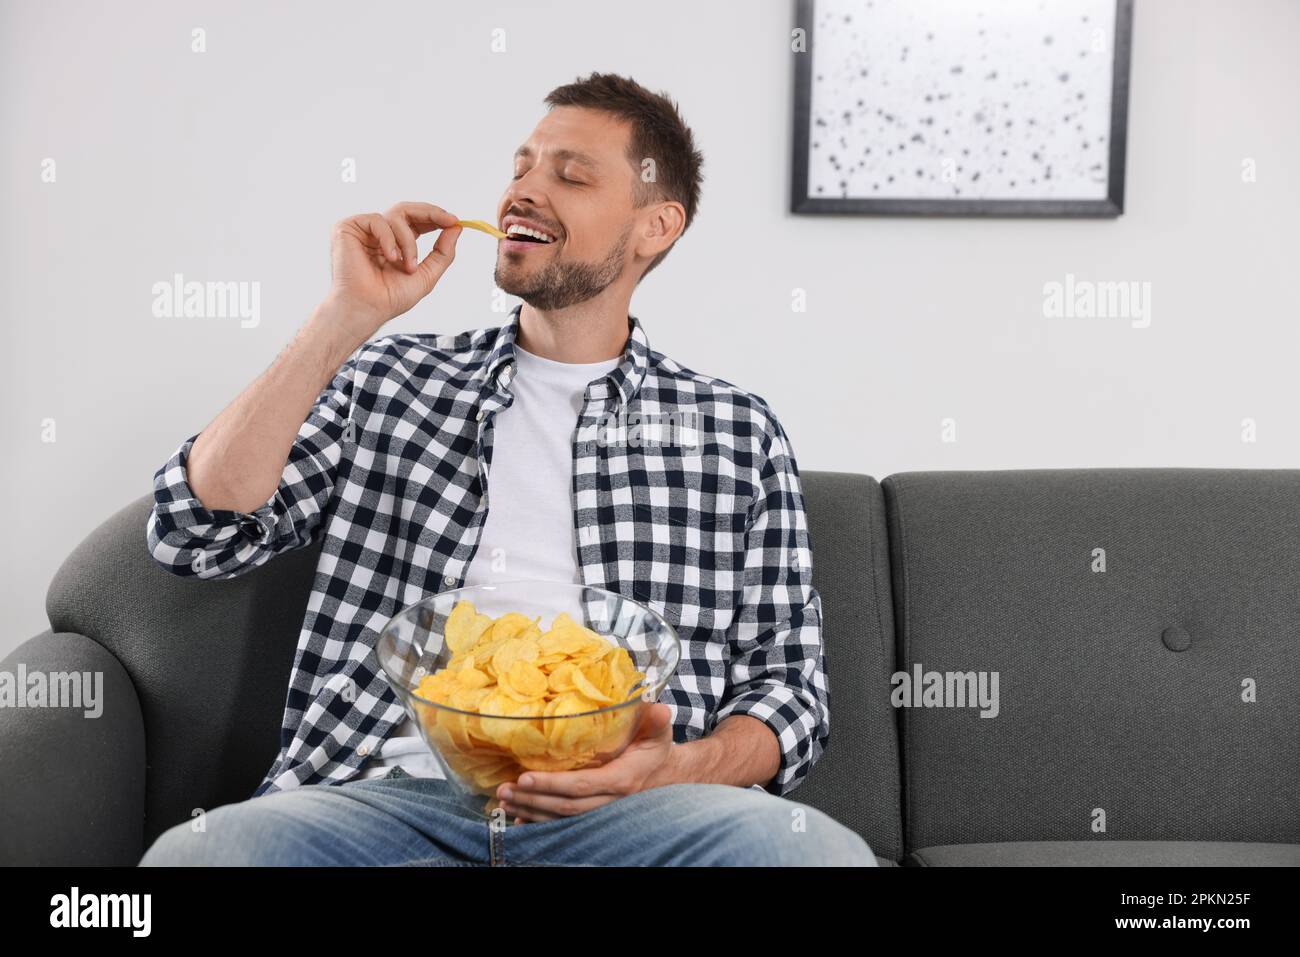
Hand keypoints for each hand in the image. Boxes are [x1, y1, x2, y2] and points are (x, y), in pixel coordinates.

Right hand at [326, 202, 461, 338]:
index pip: (416, 221)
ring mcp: (363, 230)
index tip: (455, 221)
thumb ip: (443, 252)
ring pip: (396, 216)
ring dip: (409, 242)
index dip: (435, 217)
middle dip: (431, 213)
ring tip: (408, 266)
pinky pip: (378, 220)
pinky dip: (389, 239)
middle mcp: (379, 234)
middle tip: (447, 220)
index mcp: (396, 243)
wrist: (367, 308)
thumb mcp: (427, 275)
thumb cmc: (390, 298)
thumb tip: (456, 227)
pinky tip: (390, 258)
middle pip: (407, 209)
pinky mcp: (348, 228)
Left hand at [496, 703, 675, 823]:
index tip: (525, 777)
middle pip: (565, 806)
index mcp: (622, 779)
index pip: (582, 785)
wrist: (664, 776)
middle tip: (504, 789)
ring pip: (561, 817)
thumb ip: (656, 720)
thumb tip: (658, 707)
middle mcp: (609, 801)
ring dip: (531, 811)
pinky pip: (563, 823)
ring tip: (504, 800)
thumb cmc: (656, 749)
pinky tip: (519, 819)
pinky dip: (539, 823)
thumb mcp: (658, 731)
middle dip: (532, 800)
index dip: (553, 784)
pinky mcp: (592, 813)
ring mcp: (600, 811)